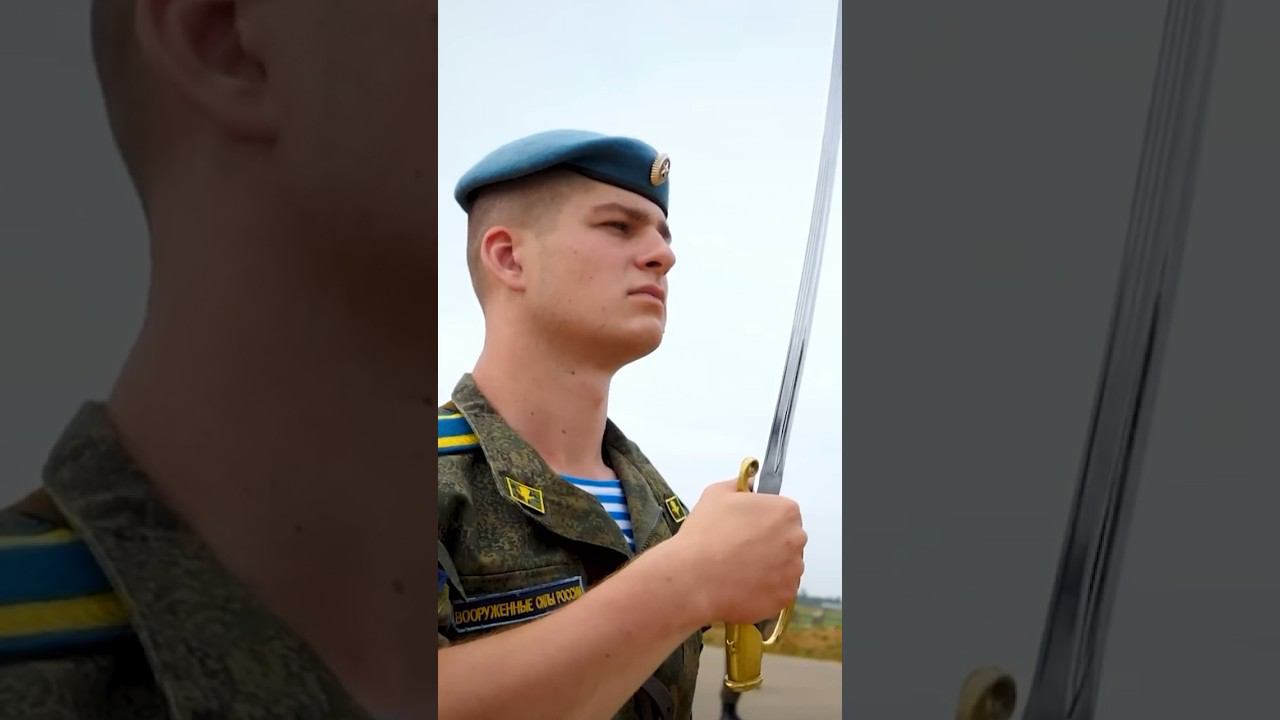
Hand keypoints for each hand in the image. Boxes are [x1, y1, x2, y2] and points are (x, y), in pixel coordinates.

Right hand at [661, 480, 805, 625]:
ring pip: (784, 567)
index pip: (784, 513)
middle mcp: (796, 540)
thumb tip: (748, 484)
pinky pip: (777, 591)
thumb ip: (739, 485)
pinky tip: (740, 587)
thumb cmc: (705, 533)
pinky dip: (763, 590)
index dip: (763, 520)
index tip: (746, 528)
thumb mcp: (716, 494)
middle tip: (740, 550)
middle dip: (769, 544)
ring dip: (768, 568)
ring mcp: (792, 572)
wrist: (694, 578)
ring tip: (738, 571)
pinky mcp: (784, 598)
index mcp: (785, 512)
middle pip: (788, 540)